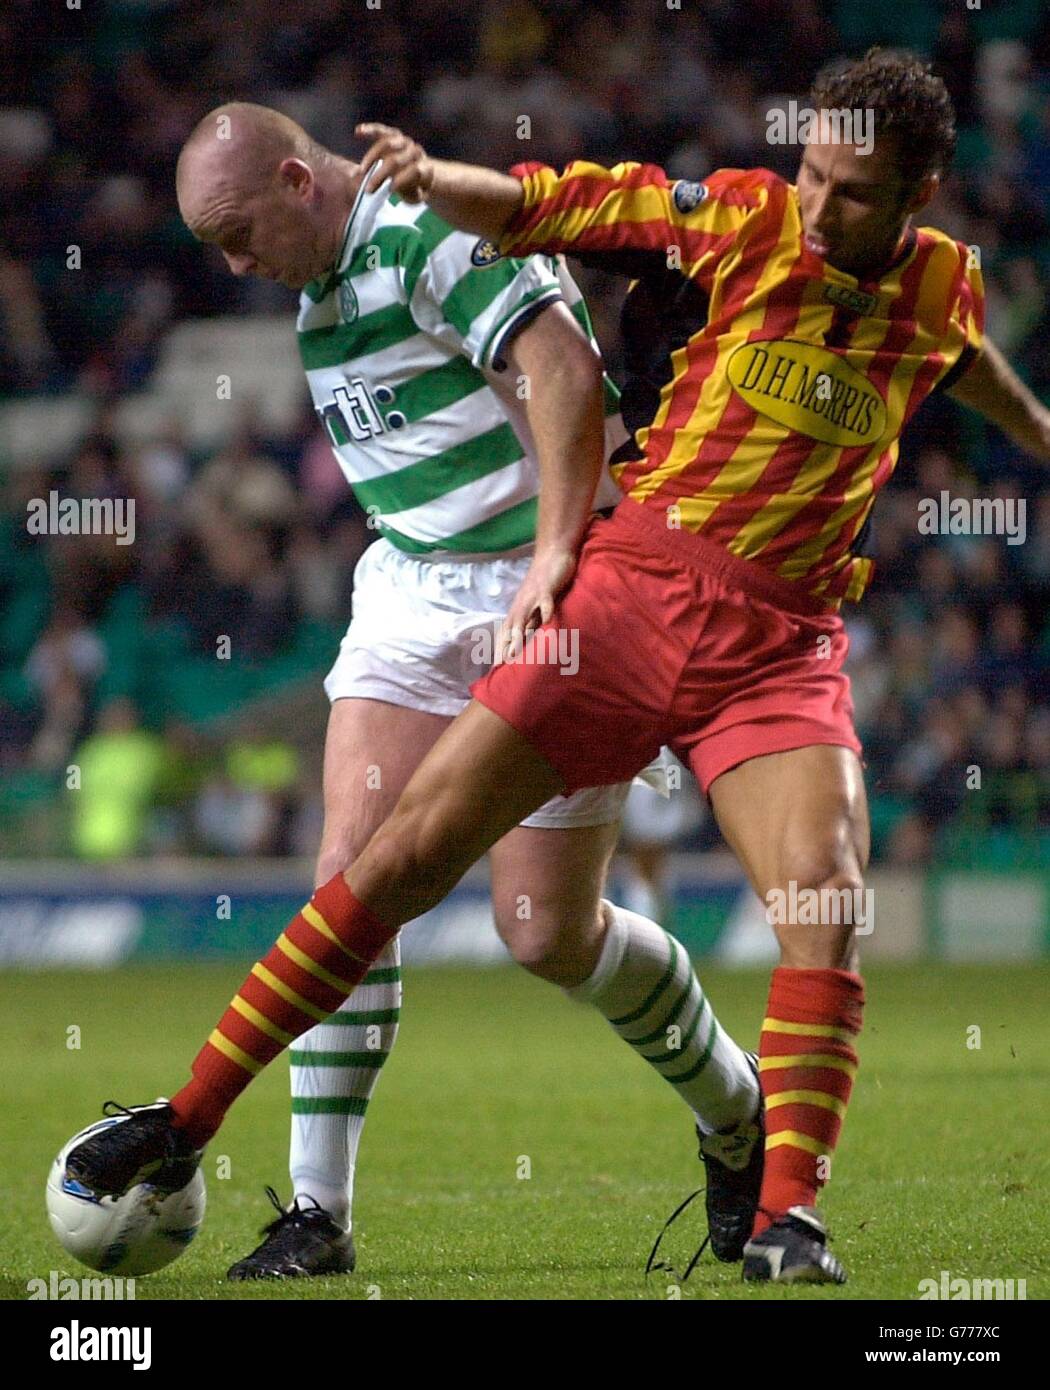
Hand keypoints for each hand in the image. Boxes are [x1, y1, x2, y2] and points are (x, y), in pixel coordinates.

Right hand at [355, 123, 433, 200]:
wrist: (421, 172)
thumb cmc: (415, 187)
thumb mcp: (416, 196)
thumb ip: (409, 193)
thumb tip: (391, 188)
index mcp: (425, 168)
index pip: (414, 171)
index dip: (402, 180)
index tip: (389, 190)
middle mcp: (416, 152)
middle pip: (396, 160)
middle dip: (380, 175)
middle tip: (368, 189)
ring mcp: (405, 142)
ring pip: (386, 145)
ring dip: (372, 158)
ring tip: (363, 171)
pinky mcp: (394, 135)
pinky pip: (381, 130)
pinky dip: (369, 130)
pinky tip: (358, 132)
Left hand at [497, 548, 576, 662]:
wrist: (553, 554)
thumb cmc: (546, 582)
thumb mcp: (538, 607)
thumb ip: (534, 623)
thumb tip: (527, 644)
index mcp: (519, 611)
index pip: (505, 634)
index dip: (500, 650)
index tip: (496, 670)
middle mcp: (521, 606)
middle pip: (509, 630)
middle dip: (504, 649)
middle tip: (500, 668)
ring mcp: (532, 597)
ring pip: (522, 619)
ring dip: (518, 636)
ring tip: (514, 654)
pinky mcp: (546, 589)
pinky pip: (545, 602)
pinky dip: (545, 611)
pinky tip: (548, 622)